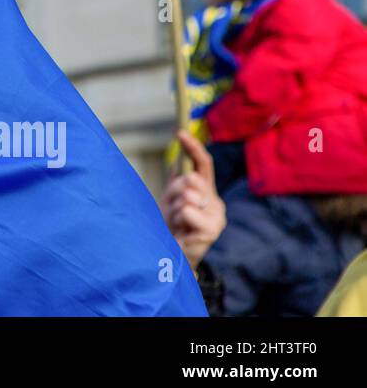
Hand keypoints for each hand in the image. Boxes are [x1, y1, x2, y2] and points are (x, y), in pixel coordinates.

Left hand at [163, 130, 225, 271]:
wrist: (172, 255)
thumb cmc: (171, 226)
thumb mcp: (171, 198)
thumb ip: (178, 179)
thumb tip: (178, 155)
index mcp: (206, 190)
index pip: (204, 163)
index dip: (192, 147)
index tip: (179, 132)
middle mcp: (216, 200)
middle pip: (190, 179)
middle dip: (173, 192)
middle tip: (172, 211)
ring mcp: (217, 215)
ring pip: (188, 194)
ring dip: (173, 209)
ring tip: (175, 223)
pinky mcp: (213, 229)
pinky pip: (187, 210)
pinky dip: (178, 218)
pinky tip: (180, 231)